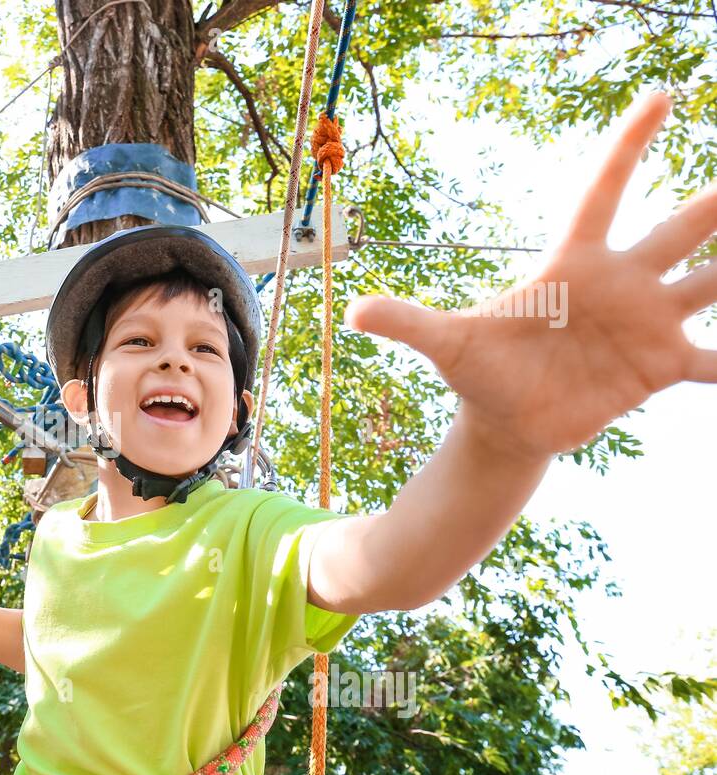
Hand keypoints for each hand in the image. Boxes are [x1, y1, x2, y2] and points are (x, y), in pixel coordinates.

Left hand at [344, 92, 716, 461]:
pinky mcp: (660, 368)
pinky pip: (715, 361)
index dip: (628, 147)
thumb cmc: (480, 371)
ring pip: (714, 283)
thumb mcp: (446, 345)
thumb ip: (409, 323)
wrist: (508, 422)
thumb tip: (352, 312)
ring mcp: (648, 323)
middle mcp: (621, 283)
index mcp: (573, 264)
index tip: (661, 95)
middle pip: (681, 230)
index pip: (603, 192)